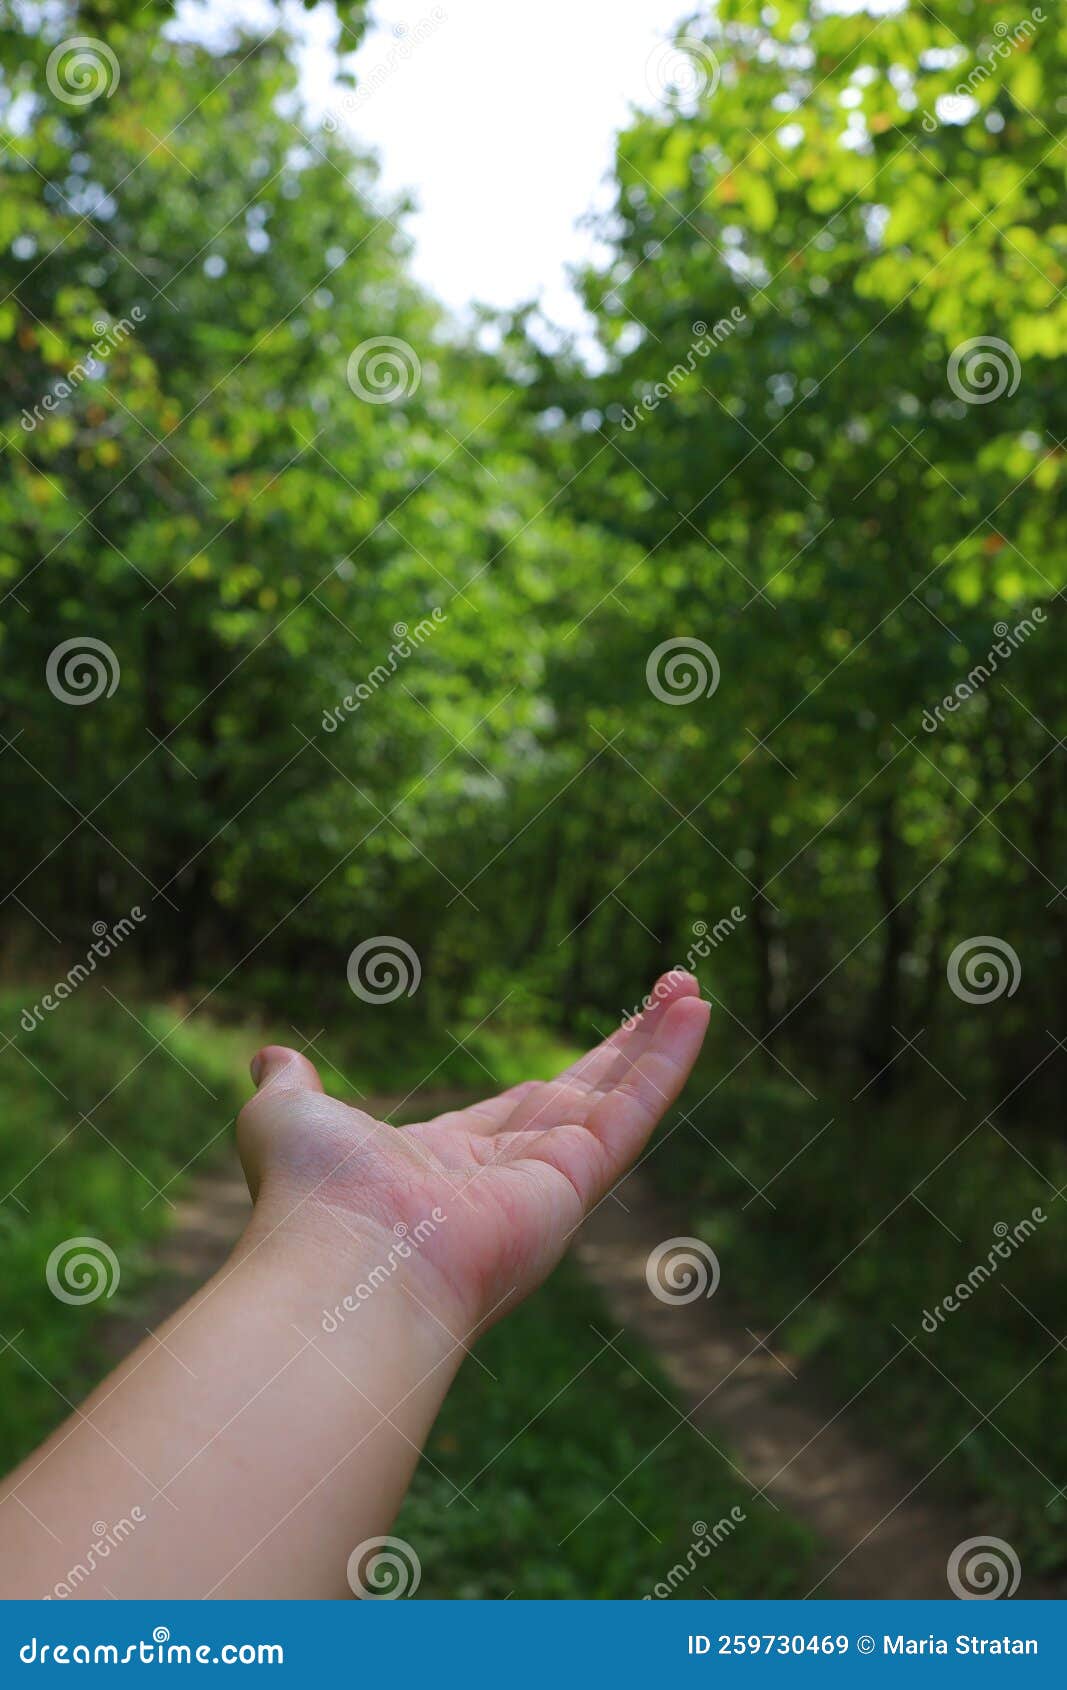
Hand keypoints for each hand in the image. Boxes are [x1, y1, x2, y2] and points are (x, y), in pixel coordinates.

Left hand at [238, 971, 708, 1337]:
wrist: (340, 1263)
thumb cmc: (310, 1198)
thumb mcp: (291, 1117)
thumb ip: (292, 1085)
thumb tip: (272, 1056)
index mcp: (449, 1164)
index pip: (523, 1108)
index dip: (567, 1074)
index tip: (604, 1043)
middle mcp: (508, 1178)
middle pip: (585, 1098)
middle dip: (627, 1049)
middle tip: (666, 1000)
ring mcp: (550, 1182)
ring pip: (619, 1097)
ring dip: (659, 1041)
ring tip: (692, 986)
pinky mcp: (578, 1179)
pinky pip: (635, 1107)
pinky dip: (668, 1059)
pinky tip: (695, 1011)